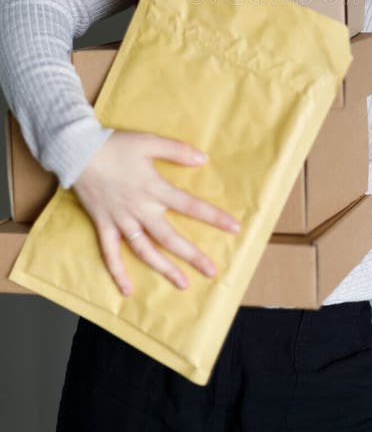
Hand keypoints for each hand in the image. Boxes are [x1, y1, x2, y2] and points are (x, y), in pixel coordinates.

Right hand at [71, 129, 240, 295]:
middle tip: (212, 271)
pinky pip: (110, 253)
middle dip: (192, 256)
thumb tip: (203, 159)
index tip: (234, 228)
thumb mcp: (149, 141)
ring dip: (164, 268)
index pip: (190, 205)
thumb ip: (177, 151)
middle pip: (170, 237)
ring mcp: (120, 220)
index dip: (213, 217)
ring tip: (183, 284)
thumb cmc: (116, 145)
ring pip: (145, 250)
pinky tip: (128, 290)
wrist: (78, 151)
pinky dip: (118, 272)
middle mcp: (140, 209)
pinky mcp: (103, 224)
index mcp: (154, 188)